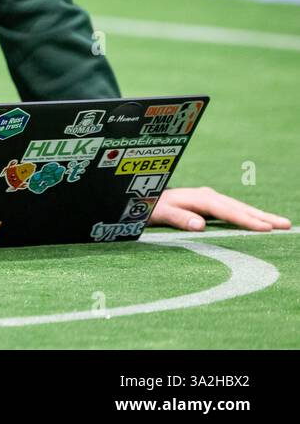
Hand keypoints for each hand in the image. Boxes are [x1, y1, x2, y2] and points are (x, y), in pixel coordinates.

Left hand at [150, 186, 290, 231]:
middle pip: (238, 207)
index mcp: (197, 197)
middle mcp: (206, 196)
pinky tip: (260, 223)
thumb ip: (177, 217)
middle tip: (285, 225)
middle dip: (262, 216)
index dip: (245, 220)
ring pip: (238, 208)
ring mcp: (209, 199)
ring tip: (281, 224)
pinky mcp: (208, 205)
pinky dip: (248, 216)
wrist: (138, 195)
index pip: (226, 211)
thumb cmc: (147, 206)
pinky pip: (233, 211)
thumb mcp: (158, 213)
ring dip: (259, 216)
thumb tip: (200, 224)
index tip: (265, 228)